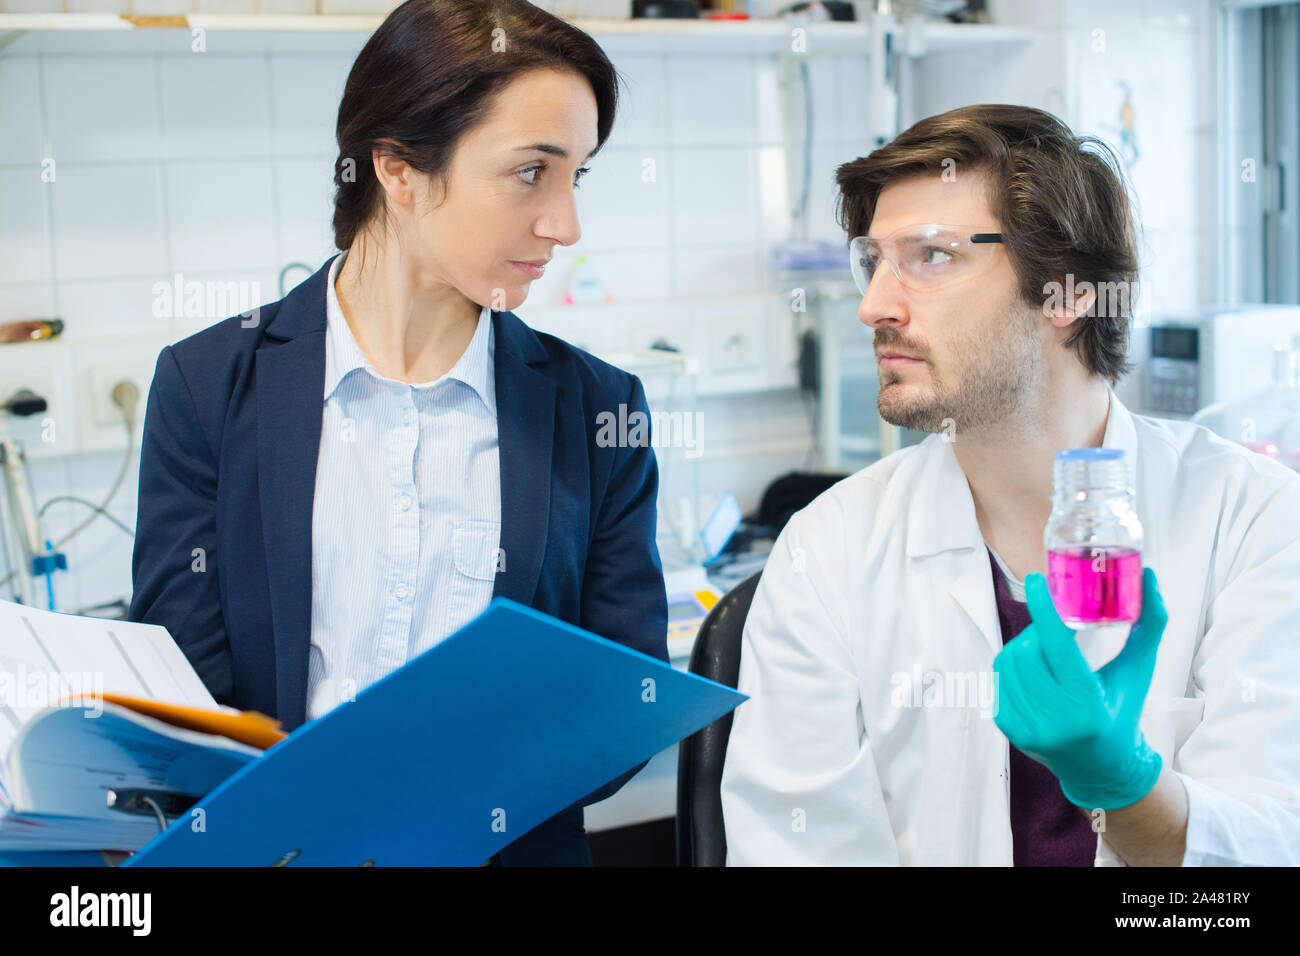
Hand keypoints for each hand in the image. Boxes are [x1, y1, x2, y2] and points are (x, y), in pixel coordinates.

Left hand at [992, 566, 1168, 810]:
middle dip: (1037, 629)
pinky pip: (1001, 680)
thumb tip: (1150, 576)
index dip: (1044, 609)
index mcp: (1087, 705)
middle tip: (1052, 625)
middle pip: (1028, 650)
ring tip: (1046, 647)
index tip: (1036, 581)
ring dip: (1024, 646)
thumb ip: (1149, 625)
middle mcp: (1055, 721)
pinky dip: (1015, 668)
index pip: (1057, 647)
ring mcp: (1028, 728)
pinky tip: (1035, 671)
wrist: (1102, 769)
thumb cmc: (1123, 711)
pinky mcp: (1011, 730)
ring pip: (1009, 662)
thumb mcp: (1138, 671)